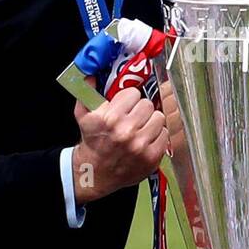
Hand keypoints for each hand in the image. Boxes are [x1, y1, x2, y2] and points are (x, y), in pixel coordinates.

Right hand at [71, 87, 167, 203]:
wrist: (95, 173)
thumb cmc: (92, 143)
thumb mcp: (82, 116)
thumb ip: (85, 92)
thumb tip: (92, 75)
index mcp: (110, 118)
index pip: (133, 94)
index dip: (128, 99)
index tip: (125, 106)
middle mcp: (126, 131)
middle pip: (148, 104)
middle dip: (140, 110)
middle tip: (134, 118)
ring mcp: (140, 145)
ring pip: (159, 118)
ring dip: (151, 122)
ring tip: (141, 128)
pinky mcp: (151, 157)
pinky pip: (165, 135)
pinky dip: (158, 136)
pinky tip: (146, 140)